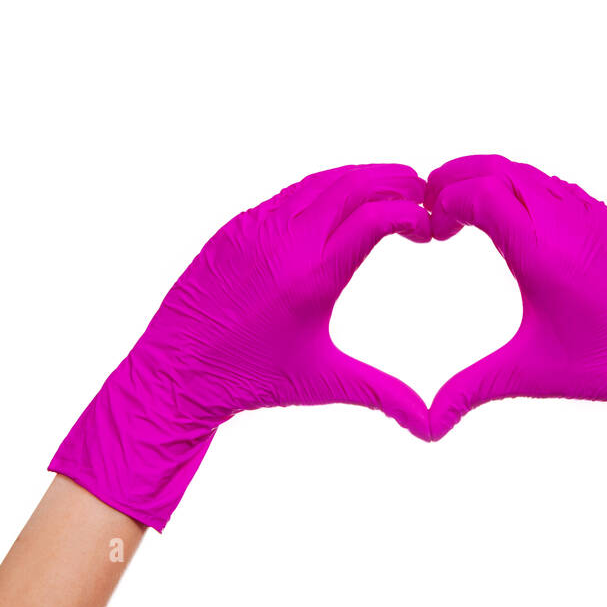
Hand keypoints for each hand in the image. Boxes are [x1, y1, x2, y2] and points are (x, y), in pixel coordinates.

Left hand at [51, 163, 431, 529]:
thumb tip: (431, 428)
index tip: (429, 228)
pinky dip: (324, 188)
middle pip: (351, 186)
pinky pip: (288, 194)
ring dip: (361, 178)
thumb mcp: (324, 383)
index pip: (374, 220)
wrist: (176, 372)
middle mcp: (284, 245)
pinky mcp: (235, 227)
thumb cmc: (250, 380)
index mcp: (311, 280)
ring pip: (319, 182)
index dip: (410, 215)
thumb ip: (384, 395)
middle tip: (424, 190)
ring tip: (393, 186)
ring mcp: (255, 229)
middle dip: (394, 182)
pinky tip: (342, 199)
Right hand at [426, 154, 606, 524]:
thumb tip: (427, 427)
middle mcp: (568, 223)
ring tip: (464, 210)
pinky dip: (525, 189)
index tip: (431, 230)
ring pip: (530, 173)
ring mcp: (594, 215)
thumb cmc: (601, 369)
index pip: (481, 194)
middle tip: (431, 202)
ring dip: (491, 180)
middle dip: (457, 178)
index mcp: (542, 254)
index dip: (445, 201)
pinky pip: (559, 186)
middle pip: (499, 168)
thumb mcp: (525, 376)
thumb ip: (469, 390)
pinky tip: (512, 219)